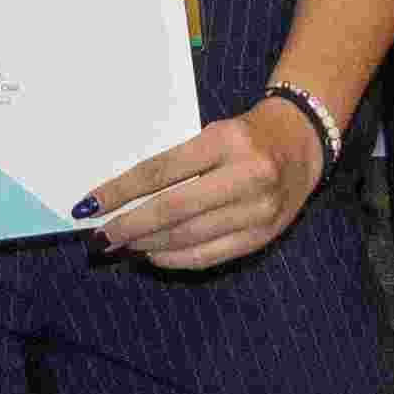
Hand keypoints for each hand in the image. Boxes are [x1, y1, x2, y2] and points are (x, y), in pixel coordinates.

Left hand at [80, 87, 330, 271]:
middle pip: (173, 209)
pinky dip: (177, 258)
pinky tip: (154, 255)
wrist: (303, 142)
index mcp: (225, 141)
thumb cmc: (245, 136)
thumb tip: (124, 201)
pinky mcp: (264, 235)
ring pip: (190, 236)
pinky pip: (211, 254)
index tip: (90, 205)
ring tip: (123, 245)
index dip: (121, 191)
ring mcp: (258, 209)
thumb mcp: (211, 135)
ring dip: (149, 245)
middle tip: (101, 236)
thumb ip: (176, 166)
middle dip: (130, 226)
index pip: (160, 171)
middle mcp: (246, 175)